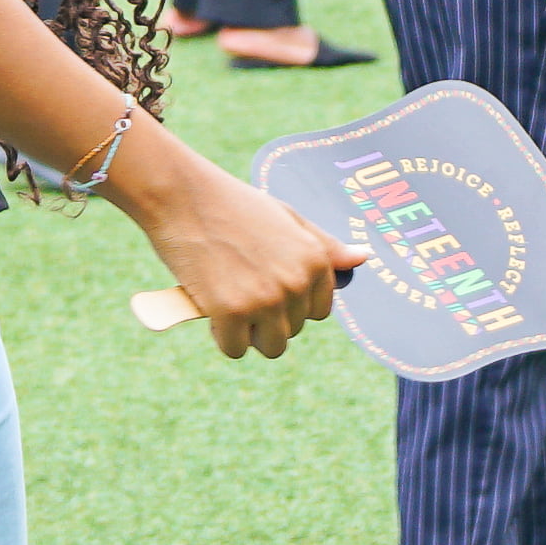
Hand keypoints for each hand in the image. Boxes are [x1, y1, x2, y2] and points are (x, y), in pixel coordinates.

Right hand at [129, 151, 353, 358]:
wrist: (183, 196)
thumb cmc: (233, 205)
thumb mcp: (287, 218)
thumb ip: (323, 246)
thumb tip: (362, 259)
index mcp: (315, 260)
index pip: (318, 311)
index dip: (289, 302)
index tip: (265, 282)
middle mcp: (297, 283)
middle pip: (293, 331)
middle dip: (268, 316)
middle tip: (240, 283)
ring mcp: (266, 299)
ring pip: (271, 346)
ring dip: (249, 332)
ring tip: (229, 298)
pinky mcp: (232, 313)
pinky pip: (236, 349)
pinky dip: (222, 335)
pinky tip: (212, 306)